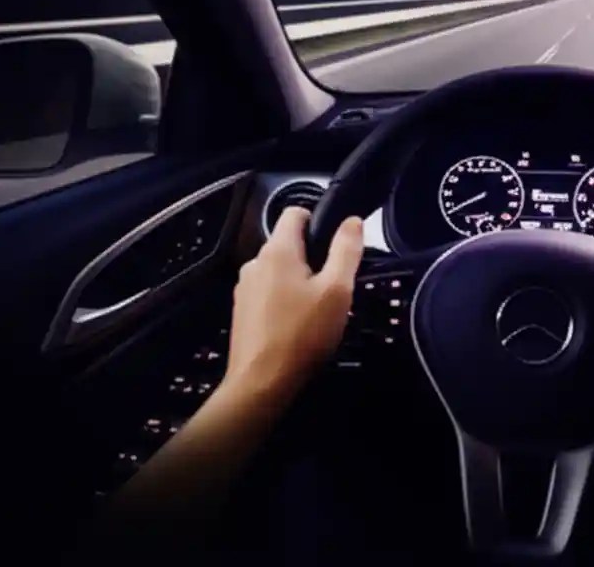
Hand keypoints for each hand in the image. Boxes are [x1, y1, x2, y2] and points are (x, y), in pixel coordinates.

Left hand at [225, 207, 363, 395]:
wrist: (262, 382)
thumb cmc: (303, 334)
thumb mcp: (337, 291)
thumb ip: (346, 251)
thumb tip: (352, 221)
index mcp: (277, 250)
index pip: (295, 212)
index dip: (318, 220)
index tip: (336, 245)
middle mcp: (255, 263)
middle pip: (288, 244)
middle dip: (312, 258)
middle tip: (334, 287)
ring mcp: (244, 287)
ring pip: (279, 271)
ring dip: (298, 281)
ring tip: (317, 310)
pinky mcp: (241, 311)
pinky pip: (268, 292)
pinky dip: (284, 300)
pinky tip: (297, 325)